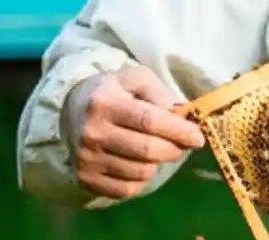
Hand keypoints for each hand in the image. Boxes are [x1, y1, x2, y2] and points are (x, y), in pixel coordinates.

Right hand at [63, 66, 204, 199]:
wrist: (71, 110)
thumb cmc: (113, 92)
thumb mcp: (135, 79)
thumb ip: (159, 93)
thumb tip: (180, 116)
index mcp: (105, 103)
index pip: (149, 121)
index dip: (178, 131)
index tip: (198, 138)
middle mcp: (92, 133)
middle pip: (147, 150)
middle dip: (174, 149)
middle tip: (182, 144)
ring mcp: (86, 159)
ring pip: (140, 172)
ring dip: (158, 164)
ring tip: (158, 150)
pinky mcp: (85, 179)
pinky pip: (127, 189)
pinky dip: (142, 179)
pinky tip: (141, 164)